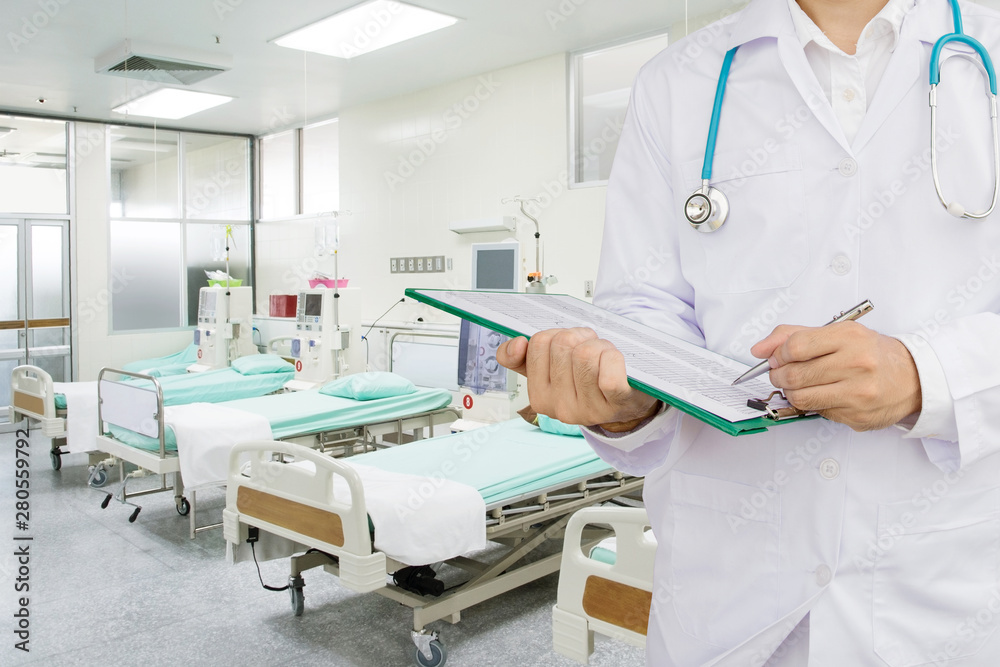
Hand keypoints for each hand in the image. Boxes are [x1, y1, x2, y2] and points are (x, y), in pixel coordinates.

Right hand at [496, 328, 660, 431]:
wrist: (627, 403)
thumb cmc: (590, 379)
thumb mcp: (553, 369)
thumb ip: (524, 357)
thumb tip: (517, 344)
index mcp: (540, 396)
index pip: (537, 343)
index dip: (556, 334)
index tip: (565, 347)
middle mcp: (561, 408)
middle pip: (563, 344)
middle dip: (580, 337)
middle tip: (590, 350)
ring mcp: (588, 408)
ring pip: (585, 353)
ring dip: (600, 345)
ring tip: (604, 357)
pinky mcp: (617, 404)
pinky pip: (609, 374)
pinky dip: (614, 359)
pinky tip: (616, 365)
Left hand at [751, 322, 921, 430]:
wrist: (914, 377)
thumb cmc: (872, 353)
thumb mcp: (838, 333)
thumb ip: (795, 335)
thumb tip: (759, 349)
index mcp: (850, 337)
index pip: (795, 346)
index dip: (778, 354)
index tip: (779, 357)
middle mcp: (857, 364)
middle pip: (793, 375)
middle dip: (779, 375)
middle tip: (783, 372)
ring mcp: (858, 393)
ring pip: (800, 397)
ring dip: (791, 391)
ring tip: (800, 384)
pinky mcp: (857, 416)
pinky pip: (817, 412)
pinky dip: (813, 404)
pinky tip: (825, 394)